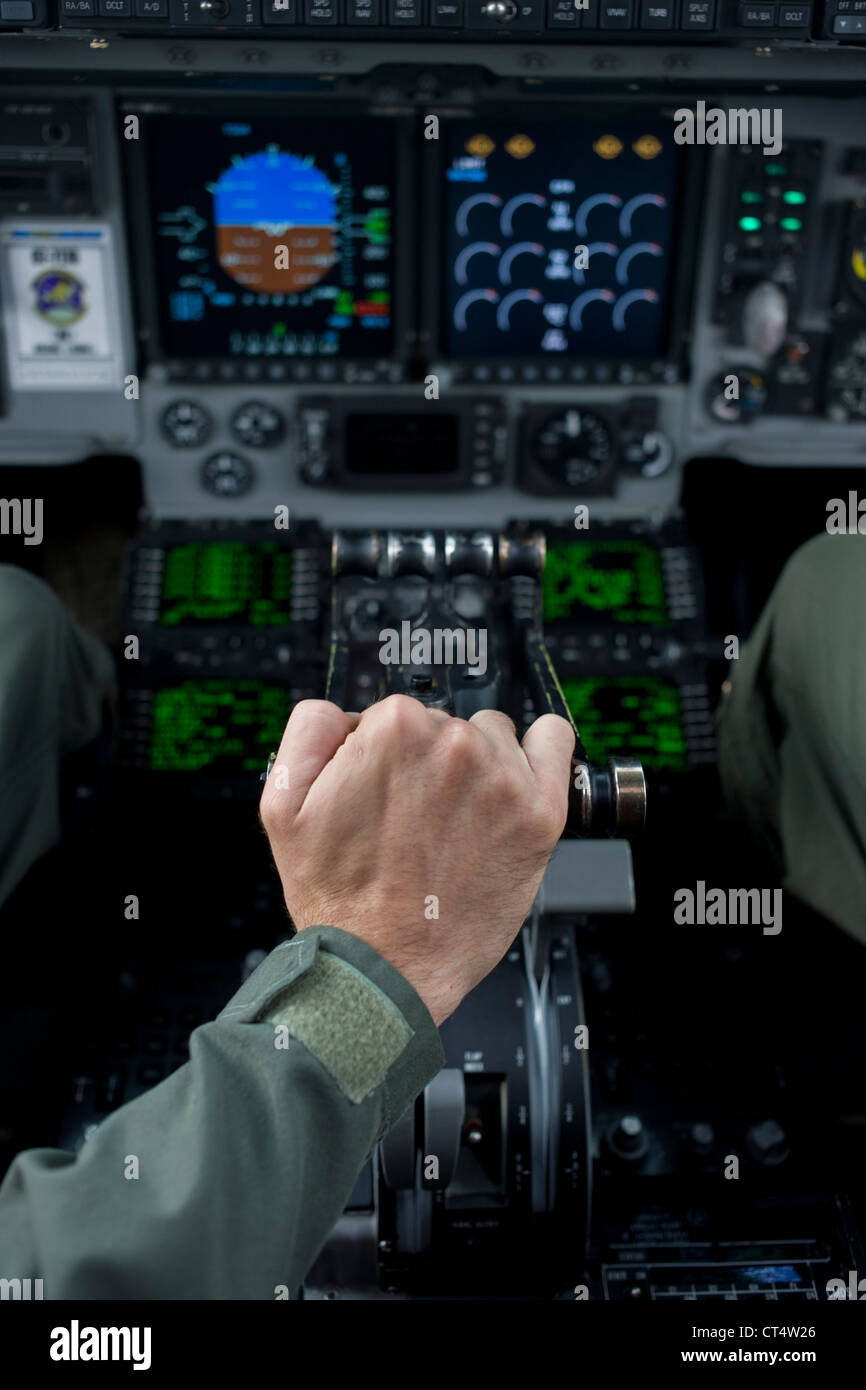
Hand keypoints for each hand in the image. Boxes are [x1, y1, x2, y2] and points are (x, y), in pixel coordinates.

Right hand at [260, 695, 574, 1025]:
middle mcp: (453, 743)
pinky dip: (541, 751)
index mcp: (393, 729)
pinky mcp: (540, 813)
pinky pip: (555, 742)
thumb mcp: (282, 807)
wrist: (386, 970)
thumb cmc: (340, 900)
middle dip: (429, 764)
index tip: (384, 796)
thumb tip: (349, 713)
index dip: (385, 757)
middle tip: (414, 822)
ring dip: (477, 766)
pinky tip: (518, 782)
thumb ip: (310, 731)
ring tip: (454, 822)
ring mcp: (502, 777)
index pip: (398, 715)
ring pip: (493, 736)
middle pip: (446, 726)